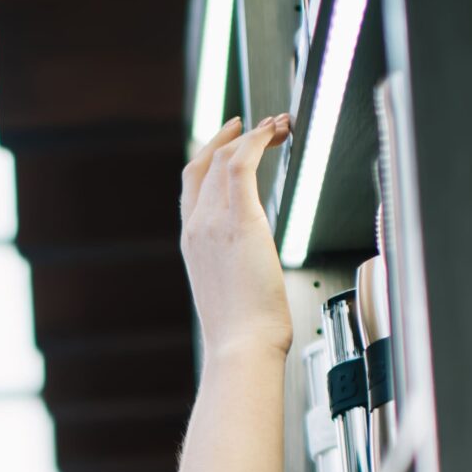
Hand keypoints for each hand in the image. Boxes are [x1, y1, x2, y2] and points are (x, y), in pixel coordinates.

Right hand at [179, 114, 293, 358]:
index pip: (193, 187)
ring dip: (253, 135)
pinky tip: (275, 133)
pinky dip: (258, 141)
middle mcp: (197, 227)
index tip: (233, 143)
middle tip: (255, 125)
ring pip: (225, 157)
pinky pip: (243, 164)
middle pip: (203, 164)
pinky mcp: (239, 220)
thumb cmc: (244, 332)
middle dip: (228, 138)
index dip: (211, 157)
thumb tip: (253, 270)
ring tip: (278, 125)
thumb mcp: (231, 292)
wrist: (241, 346)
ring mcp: (214, 222)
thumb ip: (235, 269)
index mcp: (193, 244)